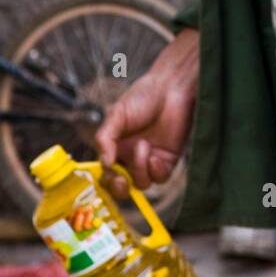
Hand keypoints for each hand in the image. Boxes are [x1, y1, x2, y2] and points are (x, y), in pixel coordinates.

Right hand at [95, 28, 199, 194]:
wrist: (171, 87)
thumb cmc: (142, 97)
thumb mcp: (117, 114)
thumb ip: (105, 138)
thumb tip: (104, 164)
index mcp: (115, 147)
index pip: (106, 173)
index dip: (105, 180)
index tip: (109, 175)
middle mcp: (131, 157)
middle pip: (122, 187)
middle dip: (120, 189)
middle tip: (122, 181)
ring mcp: (150, 161)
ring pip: (141, 184)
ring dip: (140, 168)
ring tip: (144, 144)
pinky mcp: (168, 161)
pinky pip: (160, 178)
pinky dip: (156, 170)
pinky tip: (156, 155)